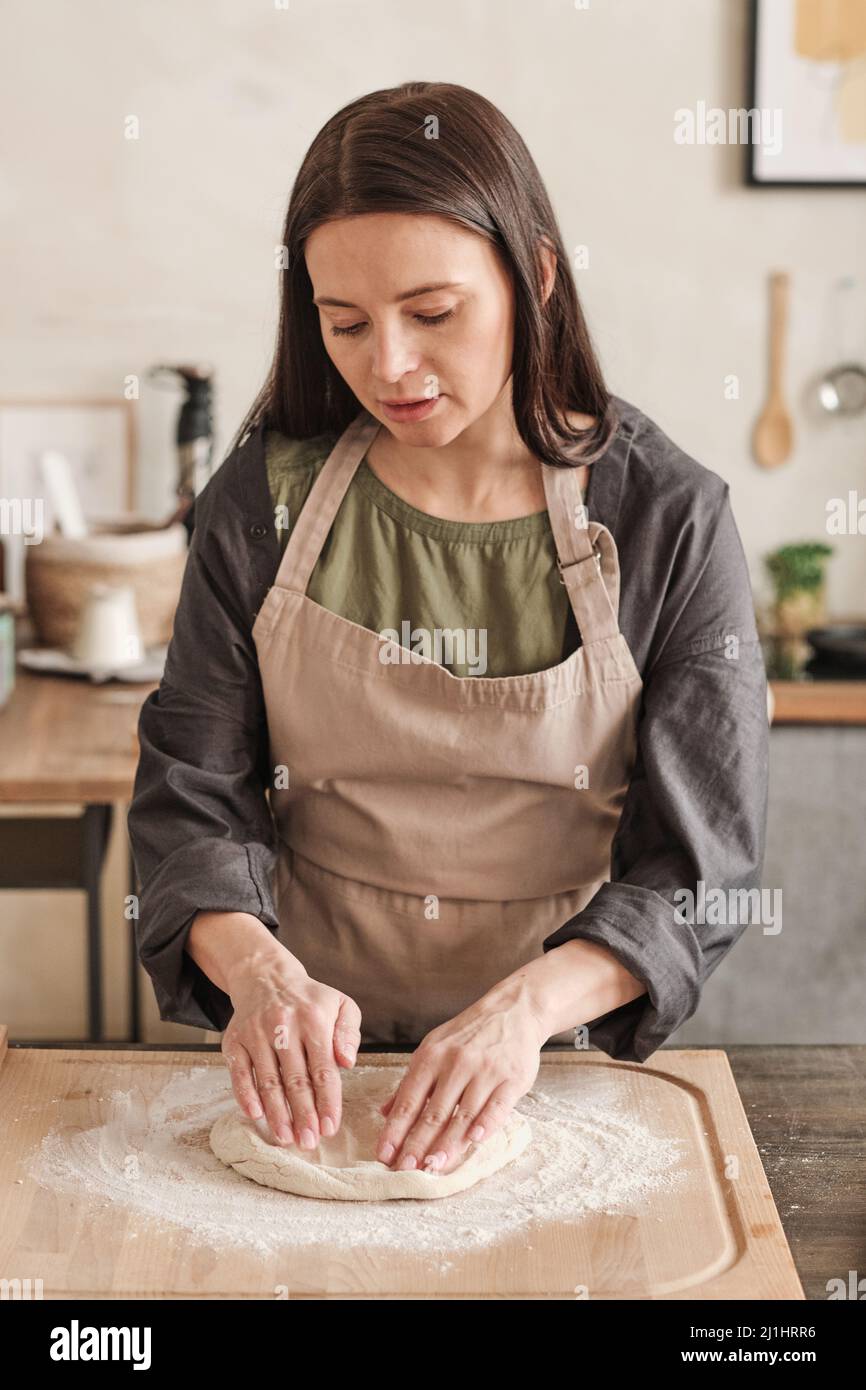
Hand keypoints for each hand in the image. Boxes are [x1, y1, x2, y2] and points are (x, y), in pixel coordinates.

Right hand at [220, 953, 361, 1149]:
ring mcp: (256, 1033)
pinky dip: (245, 1095)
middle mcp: (283, 1025)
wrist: (266, 977)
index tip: (330, 1128)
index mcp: (314, 1019)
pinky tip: (256, 1116)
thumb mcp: (341, 1005)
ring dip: (276, 1113)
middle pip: (295, 1079)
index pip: (323, 1068)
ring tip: (286, 1138)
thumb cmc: (310, 1000)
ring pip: (267, 1080)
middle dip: (303, 1115)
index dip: (327, 1101)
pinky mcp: (234, 1040)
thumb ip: (349, 1033)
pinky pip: (239, 1072)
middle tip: (309, 1142)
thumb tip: (347, 1062)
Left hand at [374, 980, 547, 1174]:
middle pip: (433, 1112)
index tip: (384, 1154)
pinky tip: (474, 1140)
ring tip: (433, 1166)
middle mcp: (456, 1063)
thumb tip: (385, 1111)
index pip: (409, 1100)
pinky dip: (486, 1123)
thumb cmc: (469, 1034)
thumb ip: (411, 1082)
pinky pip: (497, 1105)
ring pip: (463, 1114)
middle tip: (405, 1170)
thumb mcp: (434, 1048)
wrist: (513, 1010)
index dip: (396, 1129)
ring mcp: (485, 1071)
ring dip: (447, 1144)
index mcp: (431, 1056)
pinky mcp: (512, 1078)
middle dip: (417, 1144)